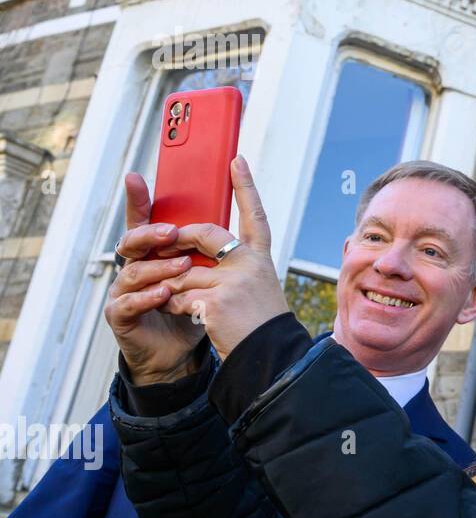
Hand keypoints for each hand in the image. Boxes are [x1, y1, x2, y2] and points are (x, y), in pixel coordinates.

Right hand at [103, 173, 206, 385]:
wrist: (180, 351)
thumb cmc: (194, 307)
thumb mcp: (207, 275)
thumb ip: (212, 249)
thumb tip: (236, 213)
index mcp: (156, 252)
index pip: (145, 220)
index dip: (138, 199)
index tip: (135, 177)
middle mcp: (137, 265)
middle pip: (133, 239)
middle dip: (152, 233)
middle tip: (173, 232)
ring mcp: (125, 290)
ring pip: (135, 270)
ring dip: (159, 267)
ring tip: (182, 268)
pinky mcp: (121, 315)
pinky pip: (129, 302)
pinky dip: (148, 297)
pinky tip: (164, 294)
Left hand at [158, 156, 290, 359]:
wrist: (269, 357)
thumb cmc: (259, 326)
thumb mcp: (255, 288)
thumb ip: (231, 268)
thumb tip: (189, 257)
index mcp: (261, 258)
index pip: (255, 215)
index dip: (246, 186)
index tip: (237, 160)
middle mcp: (250, 263)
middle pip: (204, 234)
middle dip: (177, 240)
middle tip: (164, 248)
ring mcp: (232, 281)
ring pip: (182, 271)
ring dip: (173, 287)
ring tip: (187, 305)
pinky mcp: (213, 300)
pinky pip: (175, 295)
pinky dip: (172, 306)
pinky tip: (189, 317)